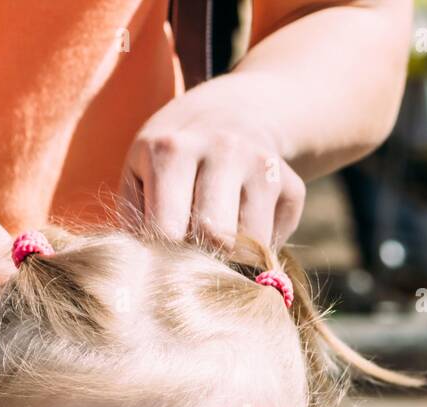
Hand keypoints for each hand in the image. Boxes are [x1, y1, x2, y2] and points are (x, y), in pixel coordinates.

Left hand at [119, 89, 305, 250]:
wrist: (230, 114)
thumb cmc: (171, 160)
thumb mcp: (139, 174)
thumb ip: (134, 221)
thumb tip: (144, 272)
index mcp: (173, 150)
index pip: (168, 231)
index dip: (163, 257)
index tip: (162, 258)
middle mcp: (224, 149)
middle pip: (214, 236)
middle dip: (201, 258)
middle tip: (191, 254)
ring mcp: (262, 165)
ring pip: (250, 245)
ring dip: (231, 256)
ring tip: (215, 242)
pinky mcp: (292, 184)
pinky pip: (275, 241)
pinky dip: (258, 249)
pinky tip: (243, 227)